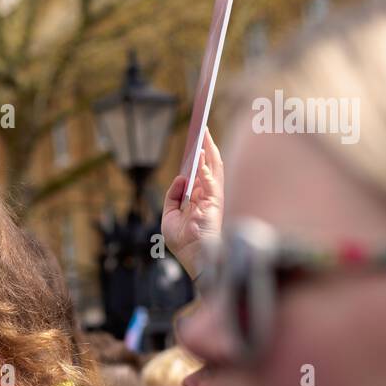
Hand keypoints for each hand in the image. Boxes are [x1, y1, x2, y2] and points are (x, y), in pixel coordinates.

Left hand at [161, 127, 223, 279]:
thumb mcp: (169, 215)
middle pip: (210, 164)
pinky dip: (205, 168)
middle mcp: (210, 195)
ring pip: (214, 167)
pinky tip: (200, 156)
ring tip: (204, 132)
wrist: (193, 258)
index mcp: (200, 198)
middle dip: (207, 145)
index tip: (196, 138)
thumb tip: (180, 177)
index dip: (199, 155)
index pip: (201, 171)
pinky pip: (211, 180)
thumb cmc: (184, 241)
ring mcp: (214, 197)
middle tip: (203, 127)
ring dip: (209, 149)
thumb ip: (173, 195)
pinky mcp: (215, 202)